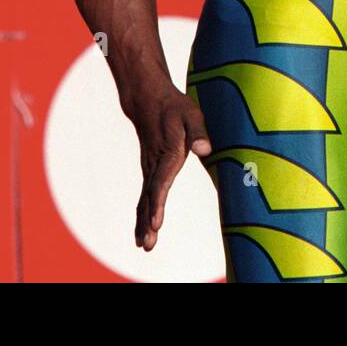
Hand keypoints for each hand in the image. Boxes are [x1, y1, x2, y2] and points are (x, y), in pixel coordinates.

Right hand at [128, 87, 211, 251]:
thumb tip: (204, 150)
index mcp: (166, 153)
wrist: (148, 101)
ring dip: (143, 224)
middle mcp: (154, 165)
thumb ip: (198, 132)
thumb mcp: (191, 114)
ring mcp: (149, 169)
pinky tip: (142, 232)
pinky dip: (142, 215)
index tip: (156, 223)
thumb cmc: (175, 108)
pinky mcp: (149, 171)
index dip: (158, 204)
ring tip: (145, 245)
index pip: (161, 182)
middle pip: (149, 197)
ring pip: (144, 200)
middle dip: (147, 222)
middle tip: (147, 244)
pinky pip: (144, 197)